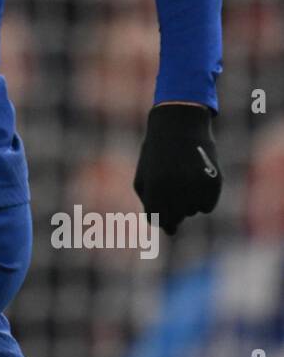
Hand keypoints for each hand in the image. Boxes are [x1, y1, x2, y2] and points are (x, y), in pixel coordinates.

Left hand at [133, 102, 221, 234]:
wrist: (179, 125)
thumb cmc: (156, 154)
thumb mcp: (144, 178)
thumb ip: (150, 206)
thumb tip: (167, 231)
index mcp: (155, 190)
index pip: (158, 221)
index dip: (161, 219)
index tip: (163, 211)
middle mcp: (176, 191)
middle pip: (176, 219)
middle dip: (174, 211)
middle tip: (173, 191)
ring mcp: (196, 187)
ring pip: (192, 211)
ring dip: (187, 202)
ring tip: (183, 177)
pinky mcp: (213, 183)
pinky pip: (207, 206)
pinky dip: (203, 198)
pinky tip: (197, 179)